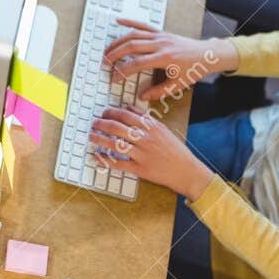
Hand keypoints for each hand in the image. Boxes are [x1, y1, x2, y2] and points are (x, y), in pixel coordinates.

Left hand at [89, 106, 216, 199]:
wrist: (186, 171)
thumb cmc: (175, 150)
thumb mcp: (163, 129)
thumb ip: (146, 118)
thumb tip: (128, 107)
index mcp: (152, 127)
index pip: (126, 115)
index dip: (111, 113)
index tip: (104, 113)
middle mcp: (146, 138)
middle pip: (118, 127)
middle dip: (102, 124)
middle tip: (94, 124)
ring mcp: (142, 154)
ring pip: (115, 144)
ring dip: (100, 139)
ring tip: (92, 136)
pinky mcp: (140, 169)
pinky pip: (119, 164)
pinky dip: (106, 160)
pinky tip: (97, 157)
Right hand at [102, 19, 238, 102]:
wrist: (207, 54)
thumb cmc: (194, 69)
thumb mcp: (179, 85)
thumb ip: (159, 92)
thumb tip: (142, 96)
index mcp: (165, 57)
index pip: (137, 63)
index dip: (123, 71)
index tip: (114, 78)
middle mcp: (161, 44)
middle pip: (131, 46)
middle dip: (115, 54)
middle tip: (104, 63)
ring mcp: (160, 36)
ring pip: (134, 34)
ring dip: (118, 41)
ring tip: (107, 50)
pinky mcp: (161, 32)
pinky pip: (143, 25)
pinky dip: (130, 22)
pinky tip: (118, 21)